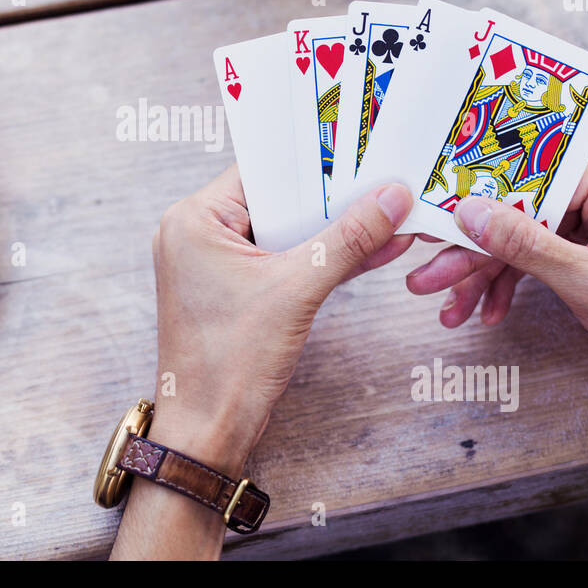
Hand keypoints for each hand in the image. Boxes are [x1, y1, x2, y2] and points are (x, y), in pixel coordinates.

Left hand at [149, 165, 413, 472]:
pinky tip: (371, 250)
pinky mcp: (233, 290)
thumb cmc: (230, 364)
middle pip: (278, 198)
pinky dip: (321, 258)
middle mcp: (197, 233)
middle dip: (332, 198)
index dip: (316, 162)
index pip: (264, 170)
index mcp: (195, 219)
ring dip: (334, 230)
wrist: (206, 433)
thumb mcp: (297, 290)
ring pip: (285, 230)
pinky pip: (283, 259)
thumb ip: (348, 239)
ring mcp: (214, 263)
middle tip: (385, 183)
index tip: (364, 153)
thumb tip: (393, 197)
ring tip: (389, 216)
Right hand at [405, 153, 587, 401]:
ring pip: (528, 237)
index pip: (537, 181)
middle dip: (480, 253)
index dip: (484, 208)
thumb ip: (523, 243)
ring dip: (489, 275)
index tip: (440, 225)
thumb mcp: (584, 280)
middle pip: (527, 212)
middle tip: (432, 277)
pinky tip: (488, 310)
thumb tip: (470, 212)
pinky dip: (514, 283)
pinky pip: (543, 255)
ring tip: (450, 306)